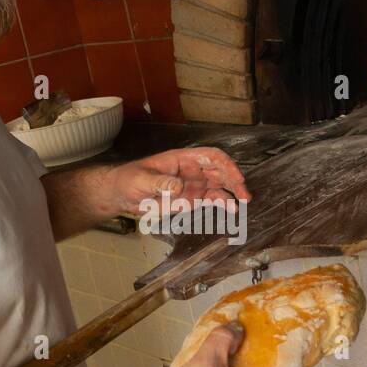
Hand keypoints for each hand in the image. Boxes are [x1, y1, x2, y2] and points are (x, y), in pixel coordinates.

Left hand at [106, 148, 249, 217]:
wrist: (123, 194)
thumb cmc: (130, 179)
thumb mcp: (142, 179)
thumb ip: (160, 182)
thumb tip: (177, 186)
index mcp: (183, 159)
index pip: (210, 157)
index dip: (225, 165)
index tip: (235, 177)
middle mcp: (193, 170)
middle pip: (220, 171)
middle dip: (234, 180)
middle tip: (244, 193)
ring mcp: (194, 184)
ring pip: (220, 185)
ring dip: (233, 192)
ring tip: (244, 202)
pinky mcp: (192, 199)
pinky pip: (212, 198)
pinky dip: (224, 203)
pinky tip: (232, 209)